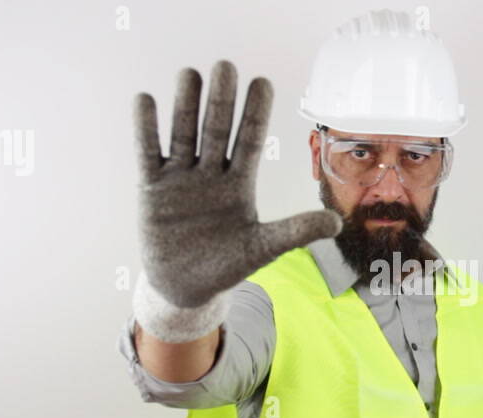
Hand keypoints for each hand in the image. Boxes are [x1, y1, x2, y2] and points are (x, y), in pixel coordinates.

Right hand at [133, 60, 340, 308]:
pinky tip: (146, 100)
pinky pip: (148, 153)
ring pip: (183, 134)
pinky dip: (146, 129)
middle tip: (225, 66)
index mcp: (239, 183)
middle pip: (216, 129)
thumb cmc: (226, 265)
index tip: (262, 82)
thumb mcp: (263, 248)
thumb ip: (295, 232)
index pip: (249, 141)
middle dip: (220, 100)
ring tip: (189, 73)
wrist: (185, 287)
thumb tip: (337, 222)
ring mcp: (181, 178)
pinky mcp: (152, 189)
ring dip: (184, 105)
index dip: (255, 113)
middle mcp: (211, 174)